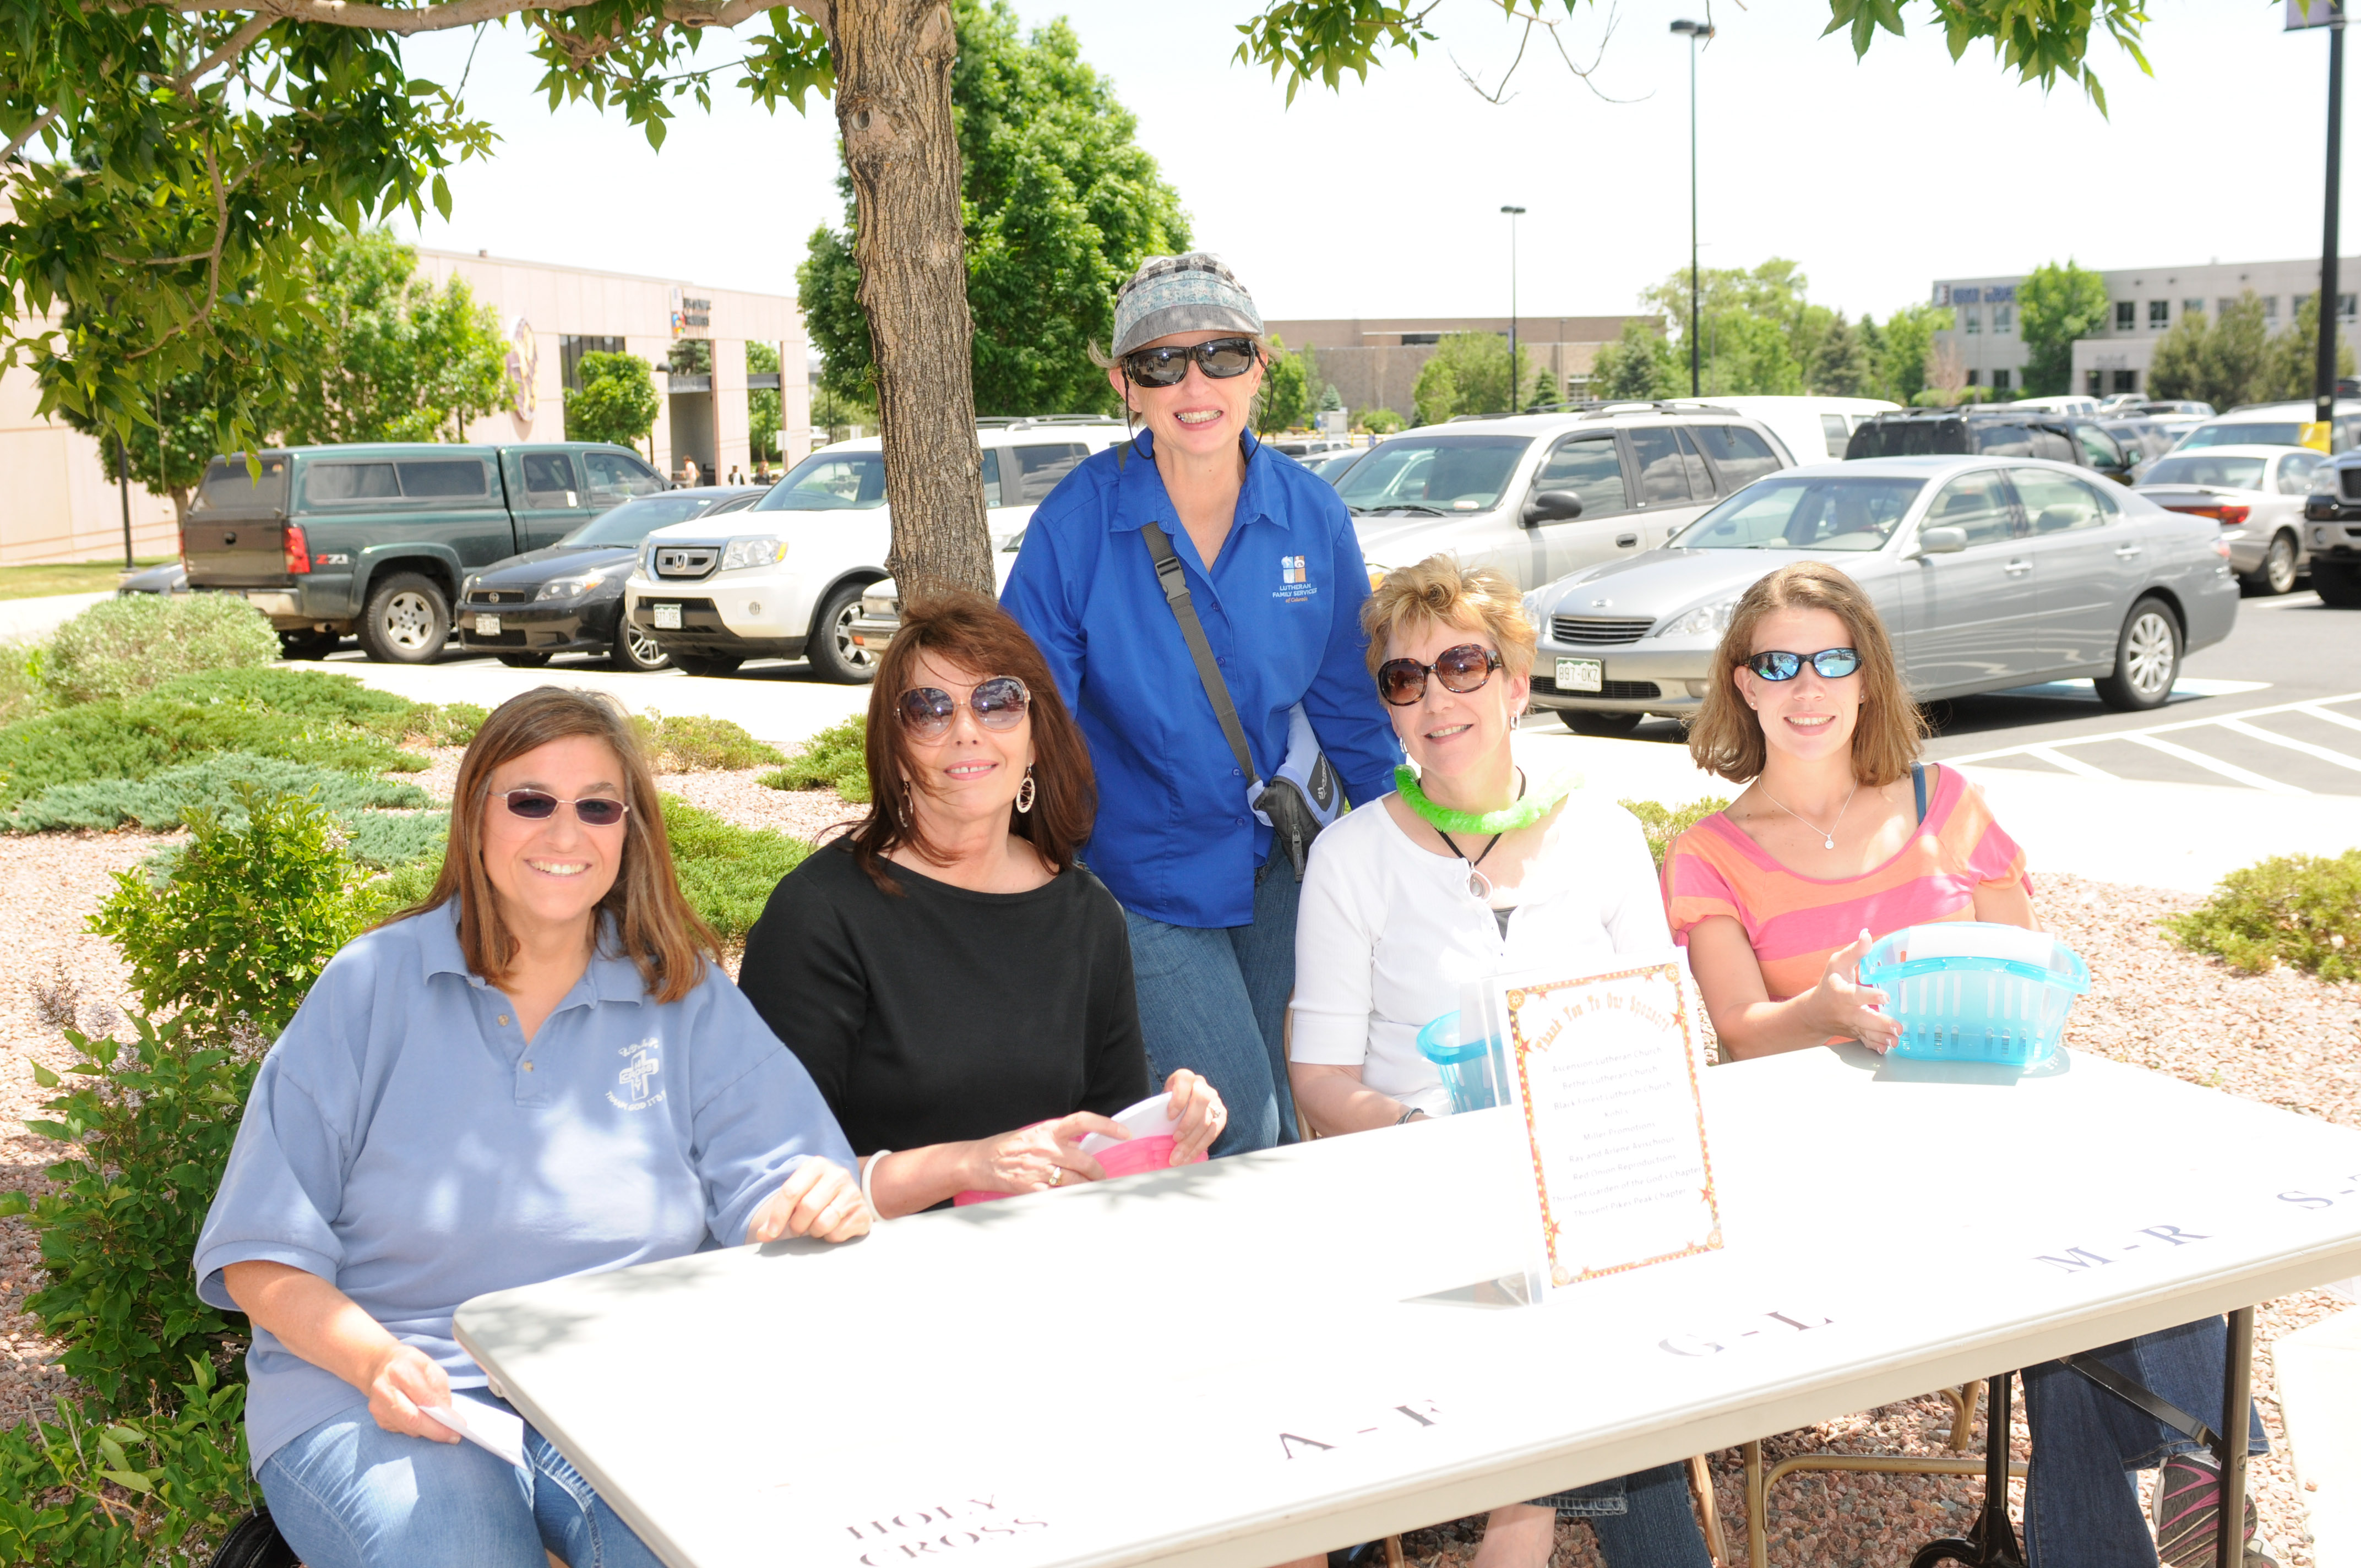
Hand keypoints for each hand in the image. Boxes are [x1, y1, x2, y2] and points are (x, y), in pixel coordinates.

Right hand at [363, 1341, 458, 1442]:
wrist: (380, 1364)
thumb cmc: (410, 1364)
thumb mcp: (431, 1367)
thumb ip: (440, 1390)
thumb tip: (447, 1415)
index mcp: (401, 1372)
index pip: (425, 1399)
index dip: (443, 1415)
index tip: (459, 1425)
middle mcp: (385, 1390)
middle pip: (412, 1419)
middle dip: (435, 1431)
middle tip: (453, 1436)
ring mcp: (378, 1406)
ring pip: (407, 1428)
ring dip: (427, 1432)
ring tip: (443, 1430)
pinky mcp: (378, 1417)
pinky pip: (401, 1429)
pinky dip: (415, 1429)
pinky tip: (424, 1423)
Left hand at [748, 1158, 870, 1243]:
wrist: (845, 1197)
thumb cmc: (815, 1196)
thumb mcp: (796, 1196)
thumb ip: (777, 1214)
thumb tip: (763, 1235)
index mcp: (817, 1165)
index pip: (791, 1192)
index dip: (777, 1216)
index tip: (770, 1233)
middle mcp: (838, 1175)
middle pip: (807, 1207)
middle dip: (797, 1225)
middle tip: (796, 1229)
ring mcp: (853, 1193)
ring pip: (824, 1222)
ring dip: (814, 1232)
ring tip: (815, 1227)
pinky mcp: (863, 1213)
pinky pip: (838, 1234)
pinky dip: (829, 1237)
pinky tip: (832, 1228)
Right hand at [962, 1113, 1118, 1193]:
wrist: (978, 1162)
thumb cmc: (1008, 1147)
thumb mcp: (1034, 1134)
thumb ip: (1058, 1138)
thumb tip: (1083, 1145)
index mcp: (1047, 1129)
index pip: (1082, 1121)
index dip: (1107, 1126)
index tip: (1124, 1133)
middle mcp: (1045, 1147)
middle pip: (1085, 1161)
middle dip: (1099, 1172)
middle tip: (1102, 1177)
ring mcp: (1039, 1169)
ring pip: (1076, 1182)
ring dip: (1088, 1188)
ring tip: (1090, 1189)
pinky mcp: (1031, 1189)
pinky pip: (1059, 1196)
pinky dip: (1069, 1199)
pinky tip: (1073, 1199)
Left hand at [1163, 1070, 1225, 1163]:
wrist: (1184, 1106)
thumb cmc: (1168, 1104)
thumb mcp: (1162, 1102)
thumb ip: (1158, 1109)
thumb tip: (1139, 1130)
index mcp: (1185, 1078)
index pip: (1185, 1081)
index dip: (1179, 1098)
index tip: (1169, 1116)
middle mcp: (1202, 1086)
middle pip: (1201, 1102)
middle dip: (1188, 1124)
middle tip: (1175, 1140)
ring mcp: (1214, 1100)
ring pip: (1208, 1121)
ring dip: (1192, 1142)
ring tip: (1178, 1157)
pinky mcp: (1221, 1115)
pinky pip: (1214, 1132)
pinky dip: (1200, 1147)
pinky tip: (1189, 1157)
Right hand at [1807, 930, 1896, 1052]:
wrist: (1815, 1012)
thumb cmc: (1829, 984)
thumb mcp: (1837, 964)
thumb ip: (1854, 951)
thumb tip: (1867, 934)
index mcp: (1842, 993)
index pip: (1856, 995)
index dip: (1870, 997)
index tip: (1885, 997)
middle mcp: (1846, 1011)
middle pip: (1864, 1019)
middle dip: (1881, 1024)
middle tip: (1897, 1026)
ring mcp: (1852, 1025)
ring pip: (1868, 1034)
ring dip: (1882, 1037)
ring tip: (1897, 1039)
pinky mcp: (1856, 1034)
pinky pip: (1865, 1043)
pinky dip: (1875, 1047)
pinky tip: (1887, 1048)